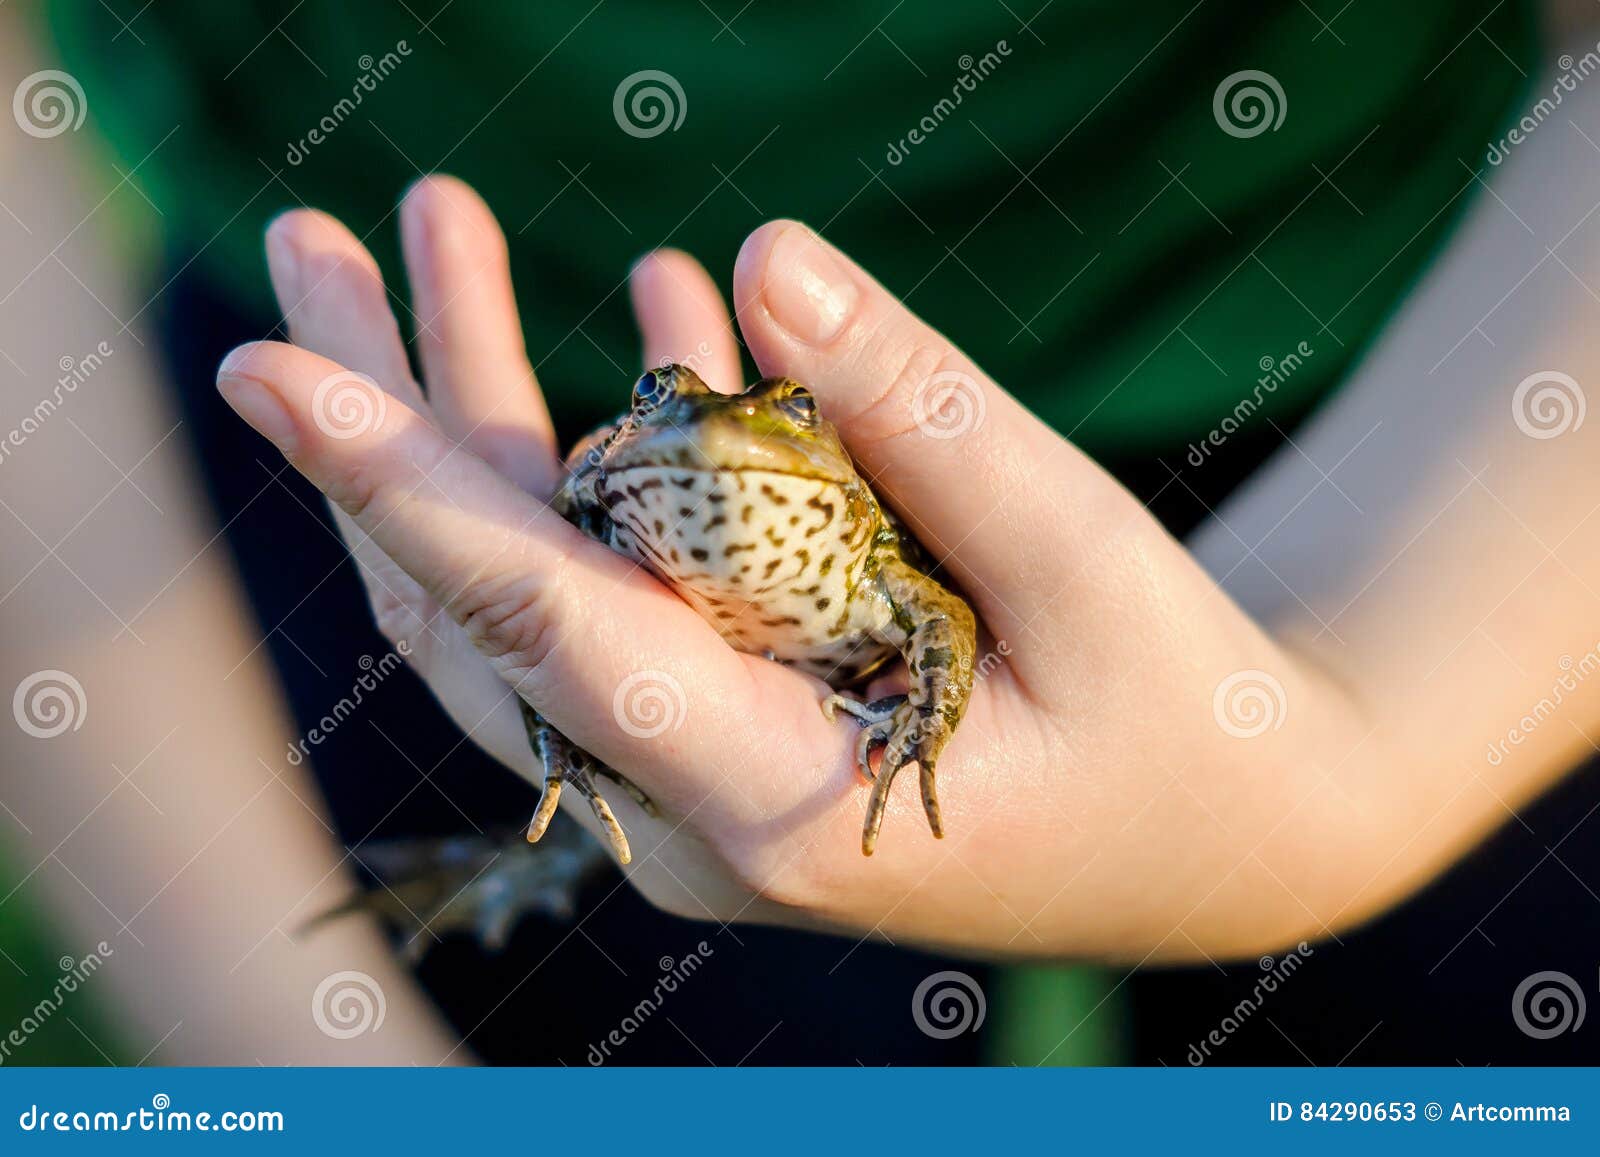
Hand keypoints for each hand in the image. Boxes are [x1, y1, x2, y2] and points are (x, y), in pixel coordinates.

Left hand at [218, 176, 1374, 960]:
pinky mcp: (736, 728)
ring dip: (486, 415)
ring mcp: (706, 778)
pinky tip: (649, 319)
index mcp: (780, 802)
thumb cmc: (1188, 720)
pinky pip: (641, 585)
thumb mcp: (1084, 558)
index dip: (404, 495)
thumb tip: (764, 253)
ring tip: (443, 233)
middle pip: (492, 610)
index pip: (549, 633)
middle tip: (313, 246)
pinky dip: (630, 453)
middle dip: (396, 422)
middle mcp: (702, 809)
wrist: (1238, 836)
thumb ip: (922, 415)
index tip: (269, 371)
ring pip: (543, 592)